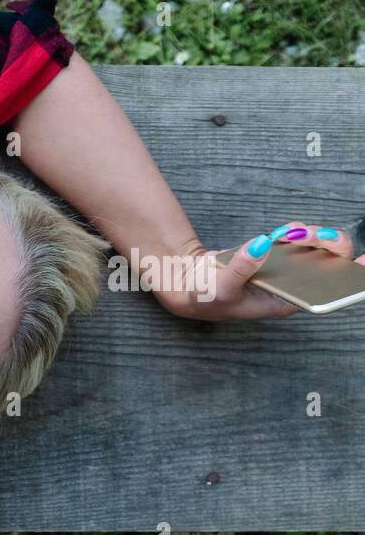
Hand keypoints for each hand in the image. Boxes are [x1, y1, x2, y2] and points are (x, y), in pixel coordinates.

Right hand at [154, 222, 361, 320]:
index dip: (350, 281)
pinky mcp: (275, 254)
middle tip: (315, 236)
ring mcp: (284, 269)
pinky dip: (294, 232)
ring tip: (293, 233)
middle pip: (327, 264)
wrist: (188, 283)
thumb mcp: (220, 288)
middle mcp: (290, 287)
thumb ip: (240, 268)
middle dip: (327, 246)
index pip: (326, 295)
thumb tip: (261, 246)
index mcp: (284, 302)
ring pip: (314, 248)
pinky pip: (297, 240)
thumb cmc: (206, 296)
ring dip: (311, 236)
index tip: (364, 262)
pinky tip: (284, 233)